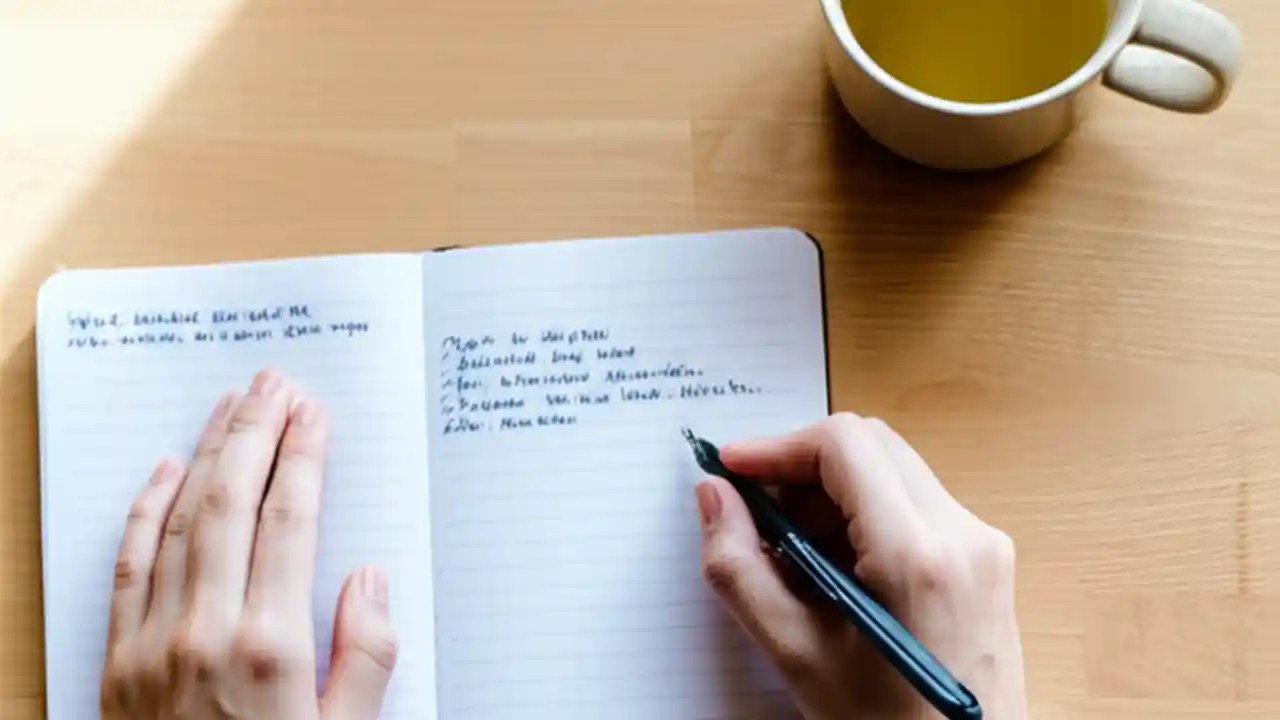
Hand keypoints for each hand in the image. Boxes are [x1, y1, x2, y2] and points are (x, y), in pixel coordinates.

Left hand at [101, 369, 397, 719]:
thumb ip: (365, 656)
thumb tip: (367, 578)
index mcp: (272, 645)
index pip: (291, 521)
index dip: (304, 457)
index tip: (313, 412)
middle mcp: (206, 630)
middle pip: (232, 502)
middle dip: (256, 432)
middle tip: (273, 381)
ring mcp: (152, 642)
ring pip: (179, 520)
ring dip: (207, 454)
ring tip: (230, 404)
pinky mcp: (116, 660)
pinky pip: (127, 564)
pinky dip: (144, 510)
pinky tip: (163, 471)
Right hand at [695, 414, 1026, 719]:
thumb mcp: (797, 654)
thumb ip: (739, 569)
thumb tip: (713, 498)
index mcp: (917, 555)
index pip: (845, 444)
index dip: (778, 446)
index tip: (734, 469)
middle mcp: (963, 534)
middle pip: (870, 447)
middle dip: (802, 469)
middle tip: (758, 515)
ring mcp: (983, 543)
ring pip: (892, 470)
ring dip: (831, 493)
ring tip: (793, 556)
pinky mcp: (987, 557)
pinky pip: (915, 502)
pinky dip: (864, 516)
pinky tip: (835, 569)